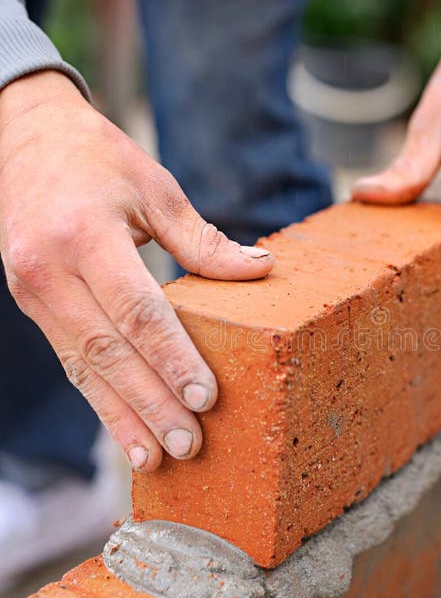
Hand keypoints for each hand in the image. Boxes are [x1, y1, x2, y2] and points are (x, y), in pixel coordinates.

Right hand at [0, 71, 273, 470]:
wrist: (22, 139)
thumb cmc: (96, 158)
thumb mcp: (153, 186)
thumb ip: (201, 239)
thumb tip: (260, 270)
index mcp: (83, 235)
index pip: (136, 310)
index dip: (172, 357)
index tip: (205, 397)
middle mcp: (49, 271)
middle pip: (108, 351)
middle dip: (151, 403)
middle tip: (189, 444)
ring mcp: (34, 293)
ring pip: (84, 368)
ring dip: (122, 417)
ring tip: (156, 458)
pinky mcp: (33, 307)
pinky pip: (71, 361)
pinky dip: (100, 399)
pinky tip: (125, 430)